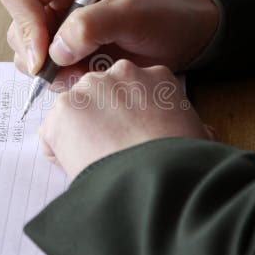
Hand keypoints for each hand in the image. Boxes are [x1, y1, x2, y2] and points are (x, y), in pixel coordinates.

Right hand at [0, 0, 219, 87]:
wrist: (186, 33)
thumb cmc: (166, 13)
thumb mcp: (133, 14)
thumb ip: (92, 26)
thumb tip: (56, 50)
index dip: (26, 26)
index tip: (45, 58)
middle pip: (19, 27)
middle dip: (40, 56)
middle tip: (72, 72)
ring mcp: (60, 22)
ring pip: (29, 53)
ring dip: (54, 71)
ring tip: (89, 73)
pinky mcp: (67, 48)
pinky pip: (48, 69)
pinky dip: (64, 79)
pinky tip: (91, 77)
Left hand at [39, 59, 213, 178]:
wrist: (158, 181)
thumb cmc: (183, 163)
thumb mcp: (198, 136)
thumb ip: (190, 125)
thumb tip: (201, 133)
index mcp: (156, 76)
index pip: (132, 89)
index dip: (131, 116)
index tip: (135, 135)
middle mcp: (119, 73)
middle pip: (100, 95)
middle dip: (103, 120)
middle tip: (115, 149)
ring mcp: (88, 90)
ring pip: (74, 114)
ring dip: (81, 134)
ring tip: (100, 161)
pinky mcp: (63, 112)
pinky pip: (52, 136)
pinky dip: (60, 153)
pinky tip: (81, 167)